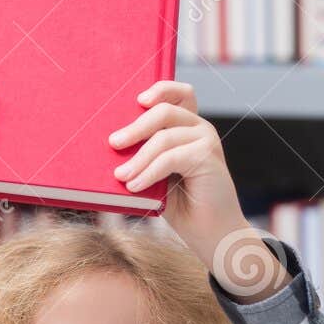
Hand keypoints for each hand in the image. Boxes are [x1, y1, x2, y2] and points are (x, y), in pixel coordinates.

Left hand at [109, 81, 244, 248]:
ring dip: (138, 158)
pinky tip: (134, 186)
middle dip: (135, 127)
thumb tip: (112, 148)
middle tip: (113, 144)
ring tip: (121, 176)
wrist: (212, 234)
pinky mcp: (208, 157)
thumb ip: (144, 158)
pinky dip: (149, 172)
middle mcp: (200, 128)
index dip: (161, 89)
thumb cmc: (182, 205)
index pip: (179, 94)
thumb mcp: (157, 176)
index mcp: (188, 127)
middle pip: (164, 111)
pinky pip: (170, 158)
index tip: (138, 100)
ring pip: (163, 137)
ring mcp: (206, 141)